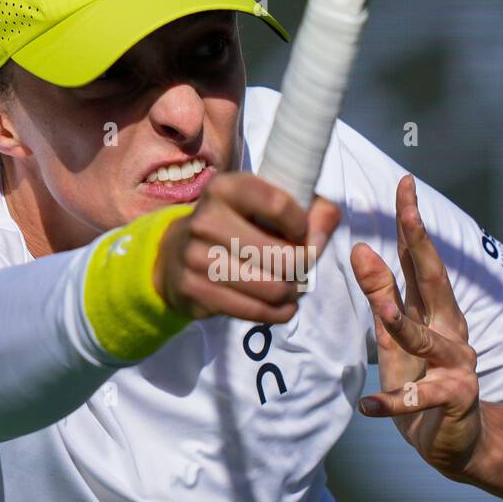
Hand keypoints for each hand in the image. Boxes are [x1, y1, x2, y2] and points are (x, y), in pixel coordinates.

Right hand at [154, 171, 341, 323]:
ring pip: (272, 288)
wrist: (172, 256)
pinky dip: (280, 312)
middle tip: (301, 268)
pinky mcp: (196, 290)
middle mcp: (207, 220)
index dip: (302, 226)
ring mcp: (197, 258)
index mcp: (225, 189)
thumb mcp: (259, 206)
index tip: (302, 234)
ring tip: (291, 287)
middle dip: (302, 266)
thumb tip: (329, 220)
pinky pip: (256, 311)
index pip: (278, 205)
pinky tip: (283, 305)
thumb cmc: (230, 226)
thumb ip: (305, 208)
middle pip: (281, 256)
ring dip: (292, 292)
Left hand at [350, 174, 481, 482]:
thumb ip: (380, 295)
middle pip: (435, 281)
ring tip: (386, 312)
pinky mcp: (455, 399)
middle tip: (409, 213)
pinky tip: (367, 407)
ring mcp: (457, 363)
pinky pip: (419, 399)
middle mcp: (451, 328)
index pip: (420, 258)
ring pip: (428, 340)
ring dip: (406, 326)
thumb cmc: (419, 379)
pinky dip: (392, 403)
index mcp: (435, 309)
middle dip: (421, 245)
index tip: (405, 184)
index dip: (412, 222)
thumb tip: (359, 247)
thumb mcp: (393, 336)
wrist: (453, 441)